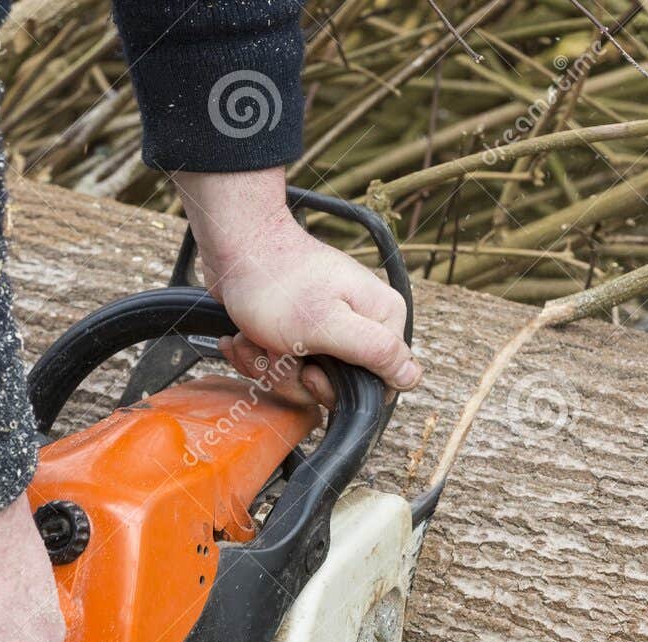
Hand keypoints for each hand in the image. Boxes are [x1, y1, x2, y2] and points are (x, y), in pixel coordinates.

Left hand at [173, 169, 421, 409]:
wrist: (233, 246)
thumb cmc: (276, 282)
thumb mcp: (328, 325)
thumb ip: (376, 352)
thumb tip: (413, 377)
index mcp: (380, 319)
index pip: (377, 384)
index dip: (338, 389)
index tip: (311, 370)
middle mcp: (360, 322)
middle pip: (335, 385)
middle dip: (294, 377)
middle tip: (275, 350)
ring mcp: (328, 326)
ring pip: (303, 377)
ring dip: (268, 365)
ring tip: (252, 338)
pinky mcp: (300, 328)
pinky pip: (284, 362)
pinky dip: (258, 354)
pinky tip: (243, 338)